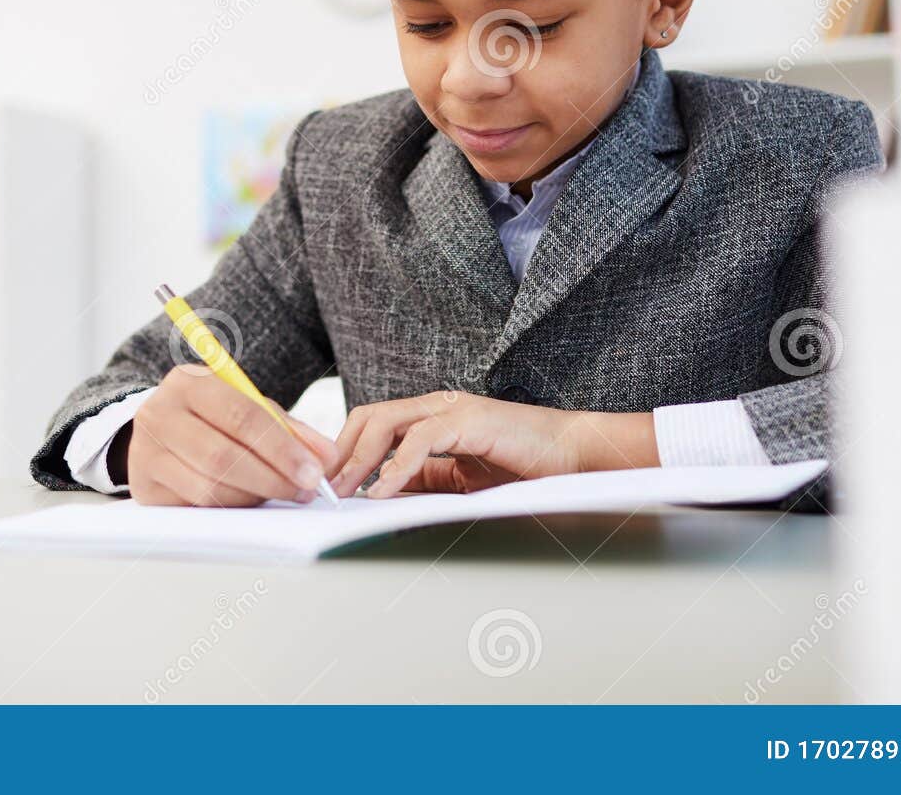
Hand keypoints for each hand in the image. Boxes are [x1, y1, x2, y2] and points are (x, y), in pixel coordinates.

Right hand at [126, 366, 338, 506]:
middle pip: (222, 456)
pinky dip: (232, 507)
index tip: (315, 471)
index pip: (240, 416)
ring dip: (255, 497)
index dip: (281, 448)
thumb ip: (288, 427)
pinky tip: (253, 499)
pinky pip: (196, 506)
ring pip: (209, 487)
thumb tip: (327, 456)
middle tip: (306, 491)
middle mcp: (160, 415)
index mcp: (188, 383)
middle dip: (273, 478)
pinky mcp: (144, 487)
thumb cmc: (211, 415)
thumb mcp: (247, 405)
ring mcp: (146, 453)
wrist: (159, 427)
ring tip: (284, 493)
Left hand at [331, 391, 658, 497]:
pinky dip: (397, 465)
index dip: (345, 450)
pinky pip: (421, 439)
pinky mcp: (471, 419)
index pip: (373, 423)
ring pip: (385, 422)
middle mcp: (438, 405)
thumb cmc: (526, 467)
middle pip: (369, 417)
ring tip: (345, 491)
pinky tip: (384, 490)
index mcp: (433, 416)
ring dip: (358, 459)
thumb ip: (425, 481)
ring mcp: (453, 408)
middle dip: (340, 452)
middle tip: (324, 488)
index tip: (328, 485)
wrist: (575, 456)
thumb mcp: (462, 480)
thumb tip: (383, 494)